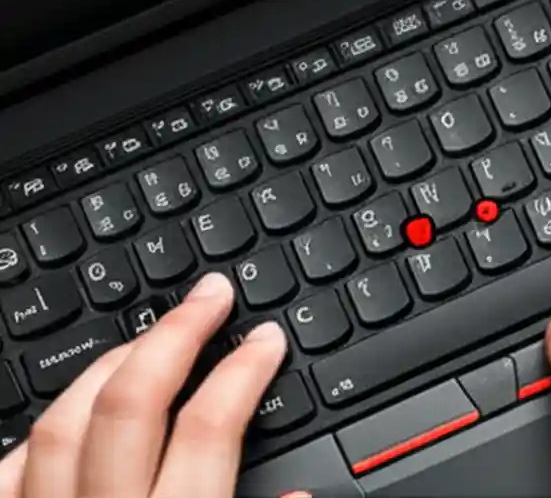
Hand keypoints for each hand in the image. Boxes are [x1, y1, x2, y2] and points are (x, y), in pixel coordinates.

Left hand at [0, 273, 286, 496]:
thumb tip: (299, 493)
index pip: (209, 431)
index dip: (242, 373)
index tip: (266, 340)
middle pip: (129, 404)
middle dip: (174, 335)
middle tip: (210, 295)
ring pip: (60, 425)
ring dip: (106, 369)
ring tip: (145, 341)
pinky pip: (6, 472)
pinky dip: (35, 440)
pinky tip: (69, 420)